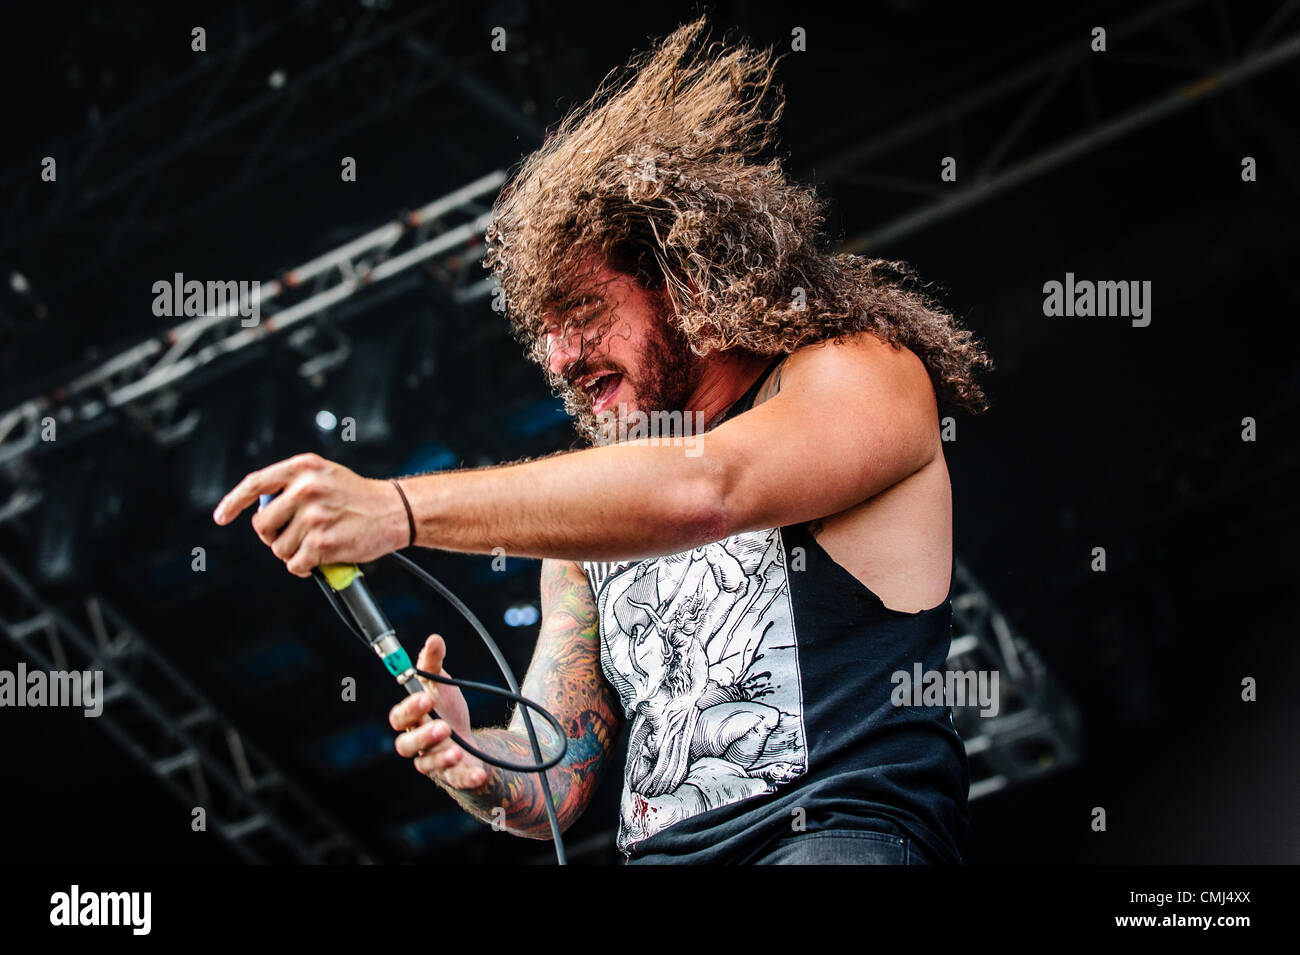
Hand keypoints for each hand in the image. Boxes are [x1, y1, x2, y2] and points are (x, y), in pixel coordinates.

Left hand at [211, 452, 407, 576]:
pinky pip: (295, 564)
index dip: (233, 502)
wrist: (394, 511)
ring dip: (292, 553)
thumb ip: (292, 485)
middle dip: (272, 536)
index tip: (222, 517)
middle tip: (292, 536)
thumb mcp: (324, 476)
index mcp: (303, 468)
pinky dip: (303, 567)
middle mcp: (305, 489)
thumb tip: (259, 508)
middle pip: (262, 524)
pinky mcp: (322, 542)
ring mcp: (314, 516)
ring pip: (278, 548)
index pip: (255, 483)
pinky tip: (318, 559)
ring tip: (314, 544)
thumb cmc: (358, 496)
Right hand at [389, 634, 488, 790]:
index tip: (426, 698)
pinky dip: (468, 778)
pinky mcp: (454, 777)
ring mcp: (434, 764)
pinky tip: (480, 773)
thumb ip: (433, 663)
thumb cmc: (447, 711)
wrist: (467, 742)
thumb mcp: (442, 685)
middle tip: (442, 726)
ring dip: (441, 758)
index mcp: (412, 721)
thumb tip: (434, 638)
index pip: (399, 719)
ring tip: (457, 750)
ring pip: (427, 765)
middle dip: (423, 737)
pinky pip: (457, 781)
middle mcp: (418, 745)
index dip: (409, 709)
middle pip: (406, 746)